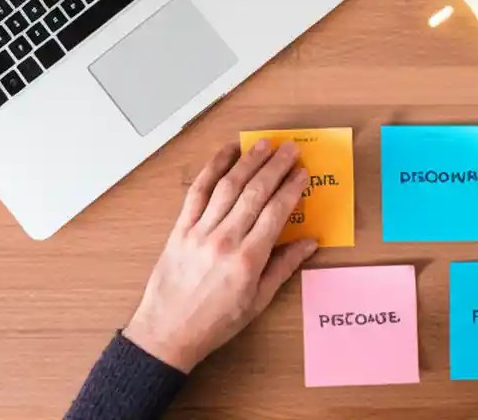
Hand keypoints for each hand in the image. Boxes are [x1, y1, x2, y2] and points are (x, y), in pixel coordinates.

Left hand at [124, 139, 317, 371]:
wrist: (167, 332)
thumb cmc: (215, 322)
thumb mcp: (258, 302)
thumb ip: (283, 267)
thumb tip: (309, 243)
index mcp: (248, 260)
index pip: (276, 213)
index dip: (291, 188)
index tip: (302, 172)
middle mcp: (224, 240)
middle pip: (255, 193)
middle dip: (275, 167)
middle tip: (290, 149)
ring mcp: (200, 232)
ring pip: (228, 186)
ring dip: (248, 162)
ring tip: (263, 144)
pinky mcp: (180, 229)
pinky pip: (197, 192)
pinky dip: (212, 169)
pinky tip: (225, 154)